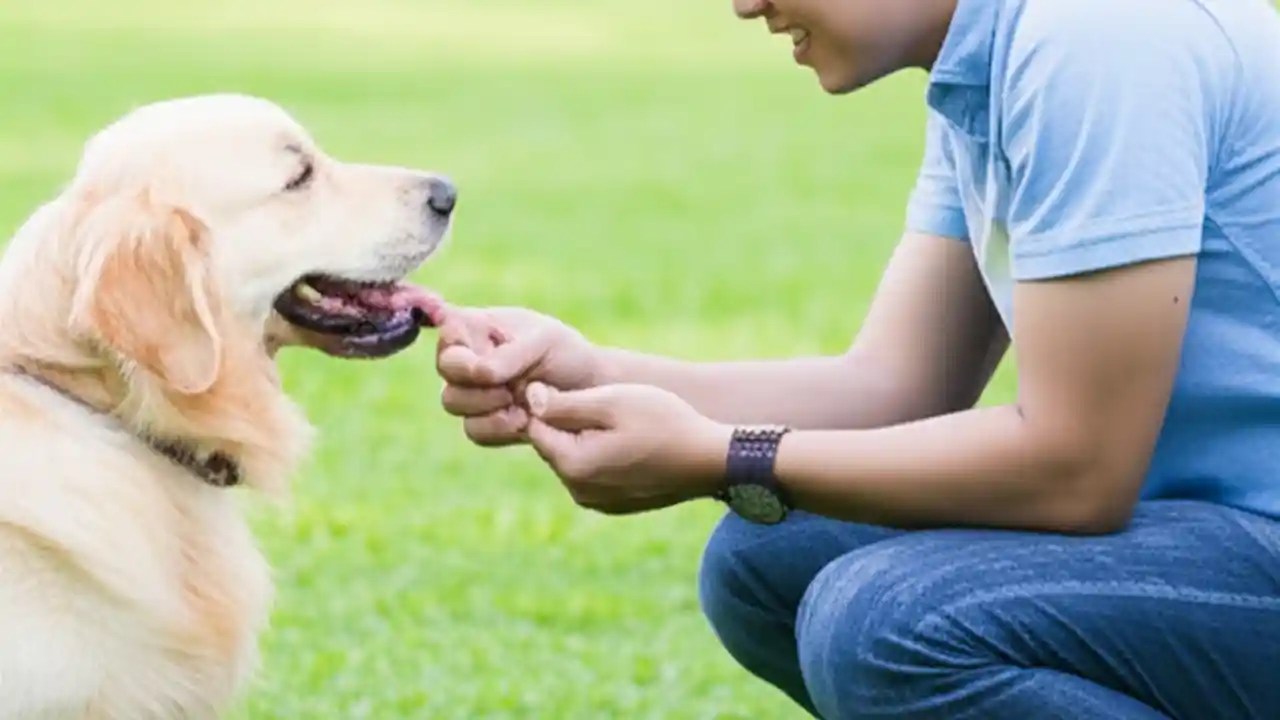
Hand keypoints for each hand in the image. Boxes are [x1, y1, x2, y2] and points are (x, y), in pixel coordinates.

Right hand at [436, 306, 601, 446]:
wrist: (589, 391)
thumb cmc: (566, 354)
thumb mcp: (544, 342)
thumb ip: (510, 355)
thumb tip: (479, 372)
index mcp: (477, 327)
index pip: (447, 337)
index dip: (461, 357)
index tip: (488, 370)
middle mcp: (469, 357)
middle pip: (445, 373)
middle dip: (477, 385)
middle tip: (510, 390)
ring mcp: (473, 390)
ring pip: (453, 403)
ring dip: (487, 407)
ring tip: (521, 406)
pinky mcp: (485, 420)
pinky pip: (474, 430)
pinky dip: (498, 429)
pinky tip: (523, 422)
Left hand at [522, 381, 731, 514]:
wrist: (709, 459)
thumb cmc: (663, 422)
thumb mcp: (611, 401)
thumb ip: (564, 403)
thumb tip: (529, 398)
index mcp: (573, 464)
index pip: (536, 427)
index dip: (549, 402)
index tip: (581, 390)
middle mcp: (578, 490)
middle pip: (554, 445)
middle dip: (569, 423)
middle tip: (605, 403)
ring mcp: (597, 502)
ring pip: (573, 460)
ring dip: (586, 440)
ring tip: (623, 424)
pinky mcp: (614, 505)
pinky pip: (594, 475)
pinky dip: (604, 458)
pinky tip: (632, 445)